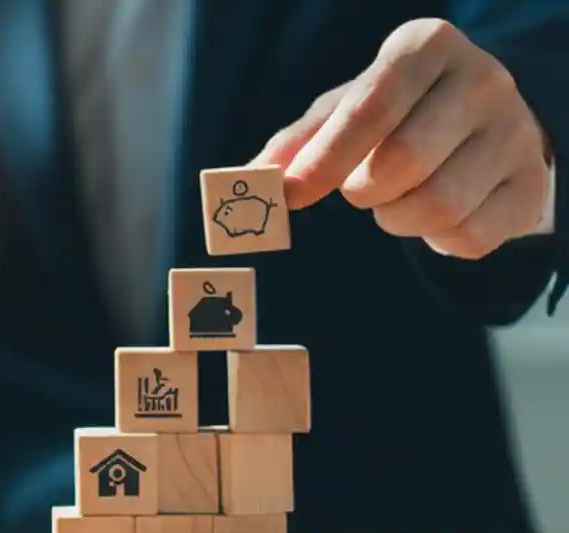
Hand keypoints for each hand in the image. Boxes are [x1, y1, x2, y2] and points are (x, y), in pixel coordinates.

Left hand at [254, 19, 550, 258]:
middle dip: (365, 191)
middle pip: (404, 162)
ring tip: (398, 199)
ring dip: (397, 219)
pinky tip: (437, 214)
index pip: (370, 108)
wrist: (482, 123)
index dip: (325, 159)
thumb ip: (295, 144)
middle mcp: (482, 80)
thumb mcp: (344, 110)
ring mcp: (516, 132)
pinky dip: (437, 241)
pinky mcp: (532, 184)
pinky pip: (469, 237)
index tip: (290, 195)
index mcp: (426, 47)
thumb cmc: (396, 113)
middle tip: (360, 189)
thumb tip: (244, 180)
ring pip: (438, 206)